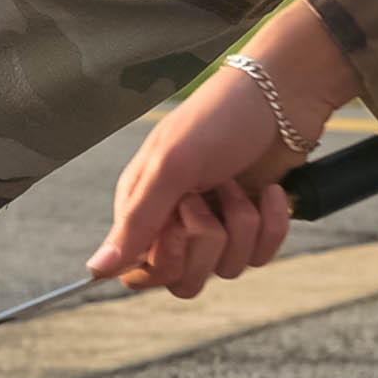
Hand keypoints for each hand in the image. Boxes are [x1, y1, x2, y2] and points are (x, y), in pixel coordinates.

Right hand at [84, 4, 360, 303]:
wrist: (282, 96)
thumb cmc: (218, 119)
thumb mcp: (171, 166)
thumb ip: (136, 222)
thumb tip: (95, 270)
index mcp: (143, 207)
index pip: (139, 273)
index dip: (163, 261)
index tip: (178, 225)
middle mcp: (176, 222)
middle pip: (184, 281)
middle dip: (207, 243)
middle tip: (209, 196)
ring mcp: (216, 226)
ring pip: (226, 270)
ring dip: (241, 225)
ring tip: (237, 183)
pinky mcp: (253, 227)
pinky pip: (260, 257)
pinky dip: (271, 224)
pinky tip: (270, 191)